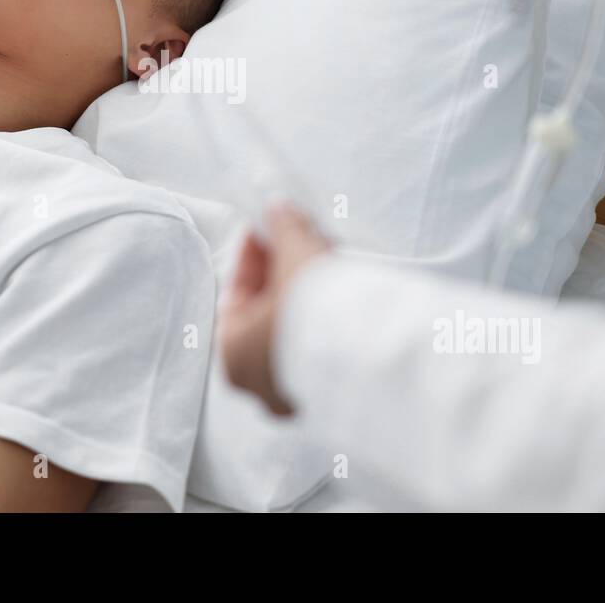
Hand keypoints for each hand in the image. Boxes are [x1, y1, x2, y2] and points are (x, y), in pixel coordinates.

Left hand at [219, 202, 331, 416]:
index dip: (256, 250)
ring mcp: (294, 392)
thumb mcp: (297, 255)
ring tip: (333, 261)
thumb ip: (285, 229)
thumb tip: (278, 209)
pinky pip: (324, 350)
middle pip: (269, 311)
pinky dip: (330, 321)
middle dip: (289, 271)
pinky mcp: (331, 395)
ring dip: (312, 295)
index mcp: (233, 350)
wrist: (371, 354)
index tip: (270, 227)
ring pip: (297, 332)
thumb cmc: (317, 313)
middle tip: (306, 241)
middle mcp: (257, 380)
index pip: (238, 288)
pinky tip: (348, 295)